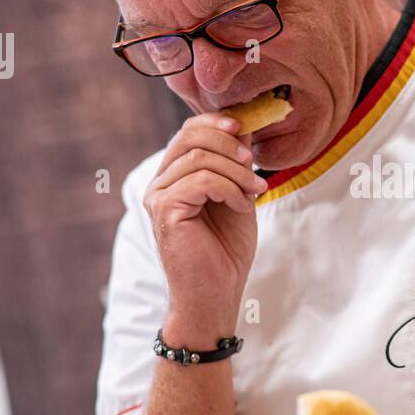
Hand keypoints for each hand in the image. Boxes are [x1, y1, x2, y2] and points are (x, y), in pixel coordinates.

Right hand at [143, 113, 266, 341]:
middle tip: (253, 163)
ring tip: (256, 192)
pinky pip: (201, 180)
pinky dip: (229, 188)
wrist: (216, 293)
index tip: (244, 126)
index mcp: (175, 176)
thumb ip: (236, 164)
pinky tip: (241, 205)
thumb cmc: (226, 250)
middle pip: (190, 136)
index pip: (188, 131)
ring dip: (237, 172)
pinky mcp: (164, 210)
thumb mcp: (238, 196)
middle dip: (229, 143)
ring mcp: (158, 196)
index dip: (215, 121)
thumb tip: (245, 126)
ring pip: (200, 157)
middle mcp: (161, 183)